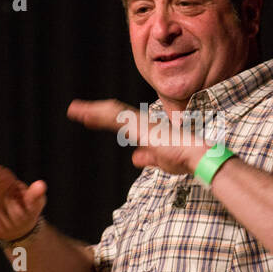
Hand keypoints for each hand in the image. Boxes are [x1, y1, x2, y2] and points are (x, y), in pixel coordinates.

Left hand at [67, 99, 209, 174]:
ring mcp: (142, 122)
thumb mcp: (162, 161)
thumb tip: (135, 157)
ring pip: (113, 113)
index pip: (122, 120)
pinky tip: (87, 116)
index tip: (88, 119)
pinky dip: (100, 116)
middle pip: (114, 113)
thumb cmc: (185, 159)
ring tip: (74, 110)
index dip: (104, 118)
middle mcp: (144, 121)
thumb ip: (148, 157)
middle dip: (95, 111)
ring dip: (92, 111)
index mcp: (148, 128)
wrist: (198, 155)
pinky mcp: (141, 128)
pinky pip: (117, 119)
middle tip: (75, 110)